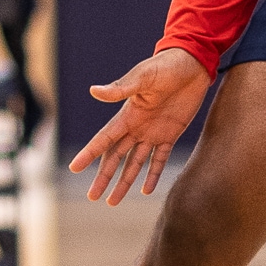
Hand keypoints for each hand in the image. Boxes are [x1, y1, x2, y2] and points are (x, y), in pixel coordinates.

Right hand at [67, 48, 210, 204]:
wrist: (191, 64)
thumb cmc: (164, 66)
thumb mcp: (142, 77)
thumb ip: (120, 88)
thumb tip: (93, 91)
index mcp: (127, 115)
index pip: (104, 139)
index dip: (89, 154)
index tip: (74, 168)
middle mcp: (136, 127)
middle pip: (116, 157)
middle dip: (104, 177)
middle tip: (92, 196)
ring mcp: (153, 132)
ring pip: (135, 163)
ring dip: (124, 181)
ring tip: (113, 201)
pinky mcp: (171, 134)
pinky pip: (159, 159)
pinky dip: (153, 174)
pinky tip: (146, 189)